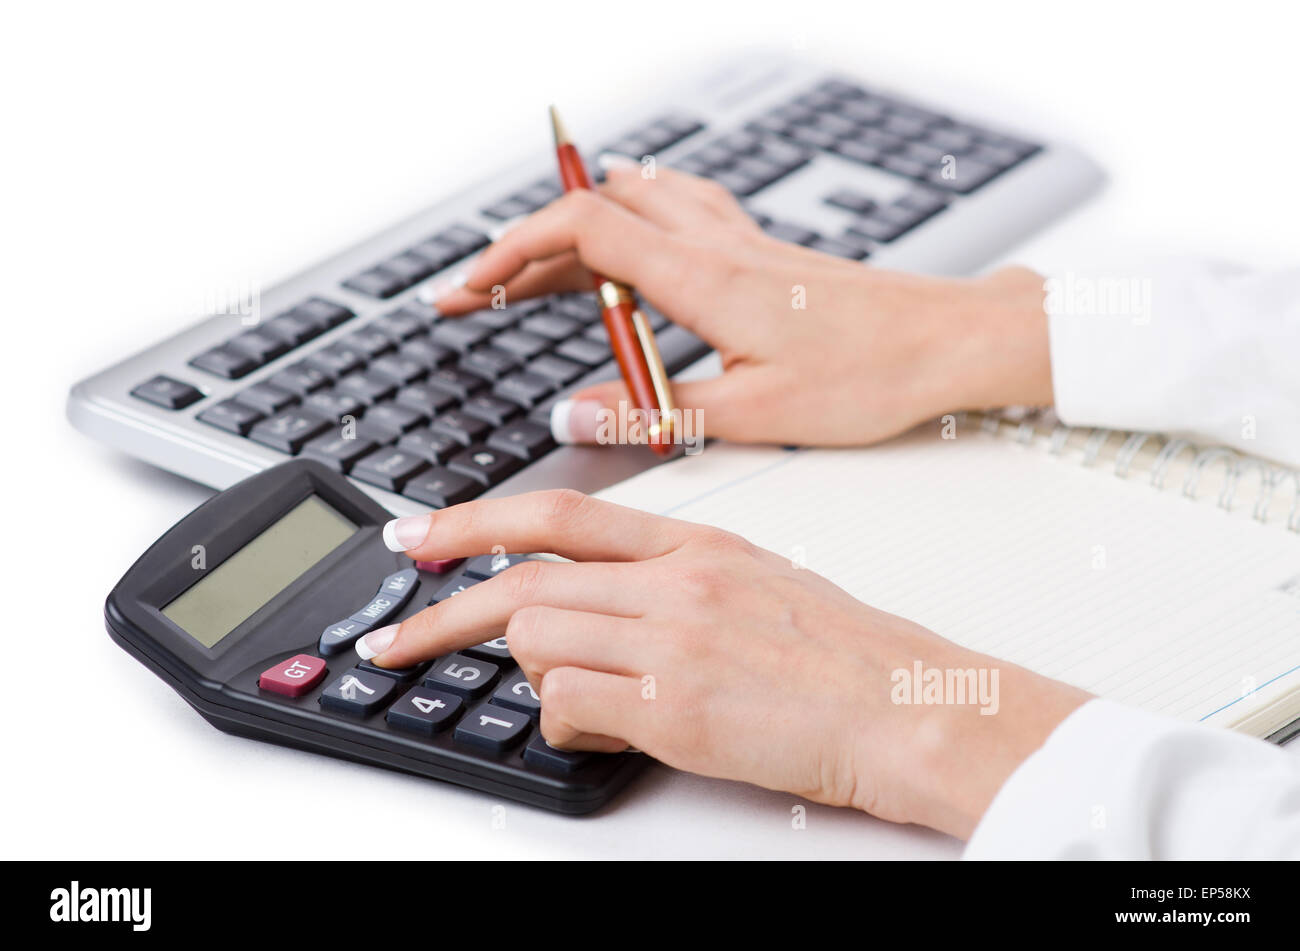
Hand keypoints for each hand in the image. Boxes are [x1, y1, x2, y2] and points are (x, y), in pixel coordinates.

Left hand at [360, 492, 1089, 837]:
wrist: (913, 706)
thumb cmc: (846, 653)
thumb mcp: (757, 583)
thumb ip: (669, 584)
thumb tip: (595, 614)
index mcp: (695, 543)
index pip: (560, 513)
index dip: (474, 522)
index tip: (418, 539)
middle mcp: (675, 581)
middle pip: (524, 583)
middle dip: (441, 616)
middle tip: (392, 641)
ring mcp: (673, 641)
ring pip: (538, 639)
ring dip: (536, 676)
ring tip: (588, 701)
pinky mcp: (676, 708)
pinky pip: (570, 704)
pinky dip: (568, 721)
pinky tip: (612, 727)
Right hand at [434, 161, 1052, 447]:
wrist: (950, 340)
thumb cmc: (870, 375)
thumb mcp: (753, 411)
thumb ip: (654, 411)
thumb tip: (573, 414)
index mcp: (704, 279)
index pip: (582, 233)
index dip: (512, 254)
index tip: (469, 292)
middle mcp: (714, 245)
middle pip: (594, 213)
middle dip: (522, 250)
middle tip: (478, 296)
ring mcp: (737, 240)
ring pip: (632, 203)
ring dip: (570, 233)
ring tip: (527, 276)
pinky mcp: (757, 251)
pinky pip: (675, 207)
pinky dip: (627, 214)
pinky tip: (622, 231)